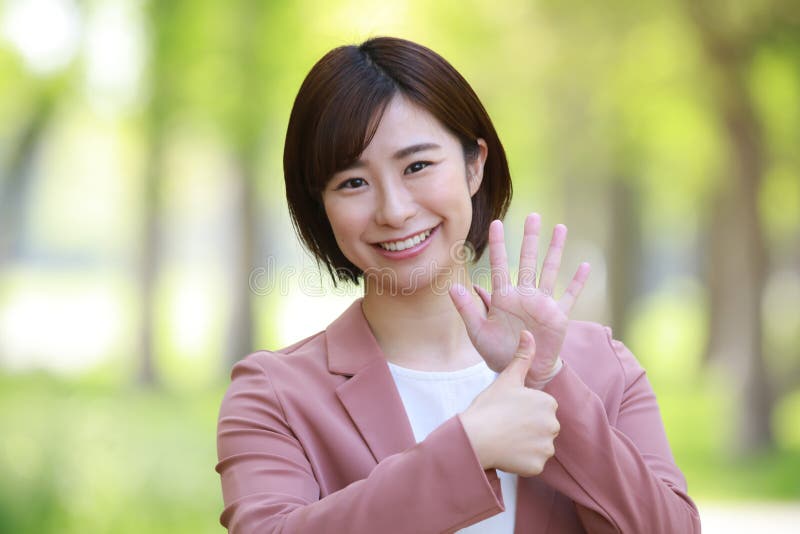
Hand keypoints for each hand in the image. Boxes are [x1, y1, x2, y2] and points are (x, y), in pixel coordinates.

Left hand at [450, 213, 589, 387]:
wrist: (519, 370)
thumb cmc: (497, 351)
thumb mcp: (478, 331)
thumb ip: (467, 309)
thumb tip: (453, 286)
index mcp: (503, 297)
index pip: (499, 265)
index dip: (498, 245)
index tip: (496, 223)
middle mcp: (523, 295)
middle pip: (528, 261)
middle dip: (531, 239)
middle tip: (534, 216)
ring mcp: (542, 303)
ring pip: (550, 271)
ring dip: (555, 250)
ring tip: (561, 228)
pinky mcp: (557, 316)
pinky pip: (569, 296)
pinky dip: (577, 282)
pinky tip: (586, 266)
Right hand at [459, 330, 559, 475]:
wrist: (474, 437)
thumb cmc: (489, 406)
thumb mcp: (507, 379)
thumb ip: (522, 357)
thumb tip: (528, 333)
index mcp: (549, 402)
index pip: (541, 408)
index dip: (524, 410)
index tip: (508, 411)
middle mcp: (554, 425)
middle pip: (543, 427)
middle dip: (528, 428)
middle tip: (506, 426)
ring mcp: (546, 447)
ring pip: (539, 446)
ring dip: (526, 445)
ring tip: (505, 439)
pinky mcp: (538, 466)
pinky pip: (534, 464)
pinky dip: (522, 461)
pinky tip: (507, 453)